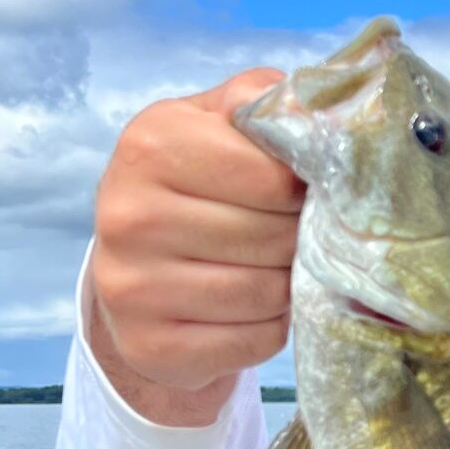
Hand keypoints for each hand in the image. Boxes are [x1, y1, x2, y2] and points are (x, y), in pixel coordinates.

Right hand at [89, 69, 303, 423]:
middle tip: (294, 234)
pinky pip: (256, 341)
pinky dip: (272, 328)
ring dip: (290, 285)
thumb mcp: (220, 124)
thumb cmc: (199, 185)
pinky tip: (254, 309)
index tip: (301, 190)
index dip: (304, 188)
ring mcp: (132, 286)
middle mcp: (129, 214)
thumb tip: (321, 111)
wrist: (140, 272)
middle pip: (272, 236)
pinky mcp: (150, 345)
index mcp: (152, 143)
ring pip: (268, 293)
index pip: (274, 177)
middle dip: (298, 238)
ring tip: (276, 267)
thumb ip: (266, 103)